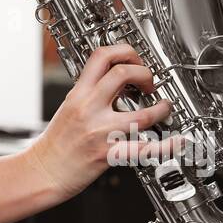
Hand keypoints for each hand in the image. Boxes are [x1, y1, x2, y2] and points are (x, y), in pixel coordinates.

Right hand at [26, 44, 180, 200]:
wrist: (43, 171)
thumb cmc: (54, 144)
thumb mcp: (68, 107)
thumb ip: (89, 93)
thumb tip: (111, 81)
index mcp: (78, 94)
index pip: (101, 56)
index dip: (124, 51)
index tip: (134, 60)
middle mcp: (89, 108)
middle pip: (123, 74)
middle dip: (144, 73)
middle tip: (148, 83)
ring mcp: (100, 132)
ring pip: (142, 114)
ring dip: (161, 109)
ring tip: (165, 108)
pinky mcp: (109, 155)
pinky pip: (144, 150)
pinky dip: (167, 146)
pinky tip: (178, 142)